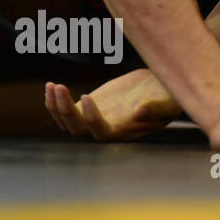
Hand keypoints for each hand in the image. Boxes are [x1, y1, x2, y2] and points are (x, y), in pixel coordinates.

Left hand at [44, 69, 180, 140]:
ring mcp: (94, 117)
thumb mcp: (168, 101)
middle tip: (60, 87)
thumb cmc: (168, 96)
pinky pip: (66, 109)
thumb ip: (155, 109)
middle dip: (65, 111)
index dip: (92, 118)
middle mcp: (106, 129)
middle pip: (78, 130)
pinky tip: (50, 86)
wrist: (159, 86)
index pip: (102, 133)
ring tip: (52, 85)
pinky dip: (55, 101)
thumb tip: (138, 114)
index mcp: (124, 131)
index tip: (87, 96)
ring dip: (55, 106)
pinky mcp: (89, 105)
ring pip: (67, 121)